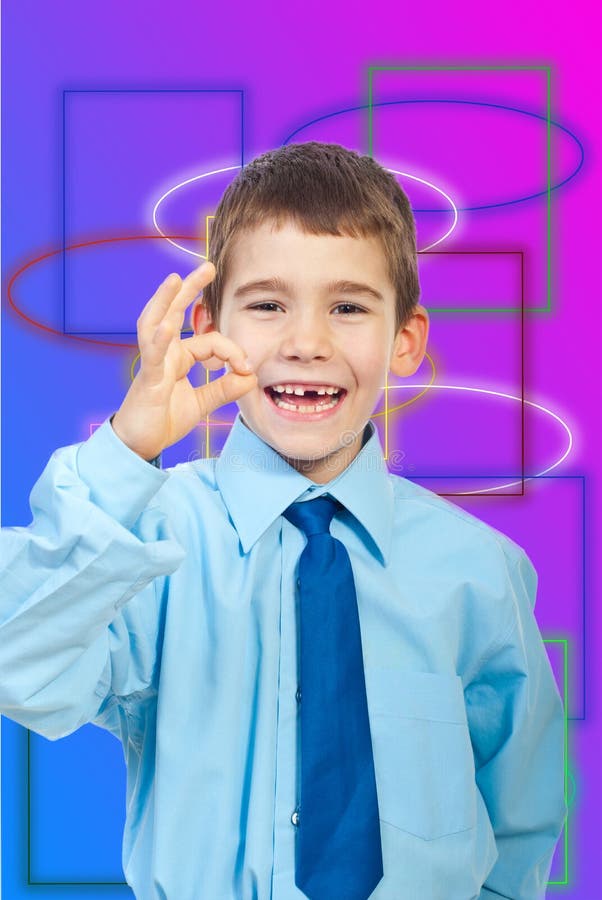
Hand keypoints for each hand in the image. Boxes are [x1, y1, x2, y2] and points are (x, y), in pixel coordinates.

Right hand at [111, 262, 256, 459]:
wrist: (139, 445)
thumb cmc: (163, 420)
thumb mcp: (201, 404)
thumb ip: (224, 390)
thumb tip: (251, 378)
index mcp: (177, 357)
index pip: (210, 342)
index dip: (233, 352)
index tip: (247, 369)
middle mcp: (162, 354)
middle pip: (173, 313)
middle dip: (189, 289)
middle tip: (208, 266)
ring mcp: (151, 364)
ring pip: (154, 324)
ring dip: (164, 301)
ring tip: (174, 279)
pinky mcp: (146, 380)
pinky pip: (151, 355)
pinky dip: (158, 339)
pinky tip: (166, 323)